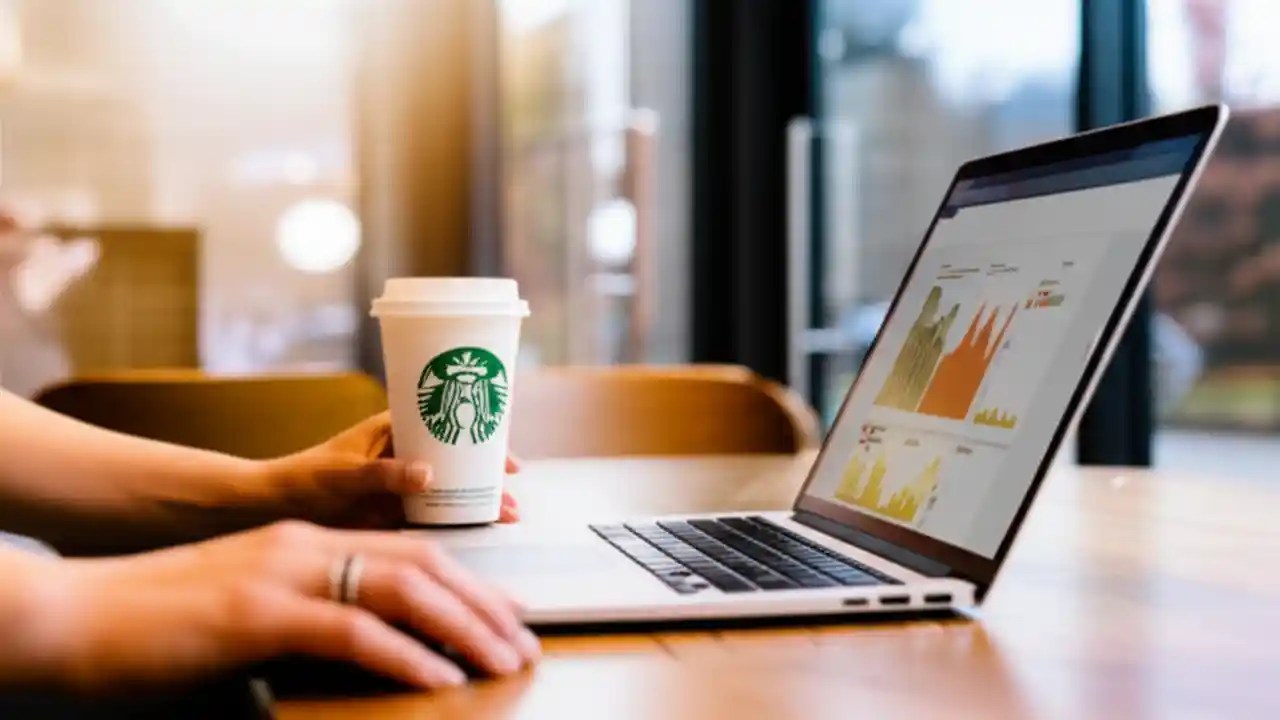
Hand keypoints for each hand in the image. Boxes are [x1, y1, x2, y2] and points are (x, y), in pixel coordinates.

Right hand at [8, 521, 539, 691]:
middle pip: (423, 562)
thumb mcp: (247, 609)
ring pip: (403, 588)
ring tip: (502, 660)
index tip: (505, 613)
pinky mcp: (257, 612)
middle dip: (483, 602)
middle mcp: (304, 545)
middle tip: (523, 640)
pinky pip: (353, 630)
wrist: (75, 613)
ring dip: (464, 627)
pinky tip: (440, 677)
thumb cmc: (157, 620)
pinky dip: (407, 655)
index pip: (409, 550)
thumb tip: (365, 648)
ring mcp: (282, 572)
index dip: (467, 581)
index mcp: (305, 540)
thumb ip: (306, 616)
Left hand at [262, 413, 521, 527]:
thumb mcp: (345, 473)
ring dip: (478, 501)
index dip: (483, 440)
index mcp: (394, 430)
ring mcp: (401, 485)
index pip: (448, 427)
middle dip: (489, 477)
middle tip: (514, 497)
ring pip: (451, 489)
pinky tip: (477, 531)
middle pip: (458, 461)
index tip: (507, 460)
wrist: (269, 510)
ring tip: (507, 518)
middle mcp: (403, 455)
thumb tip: (429, 475)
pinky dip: (457, 520)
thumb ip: (385, 474)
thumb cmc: (302, 479)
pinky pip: (434, 515)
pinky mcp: (393, 513)